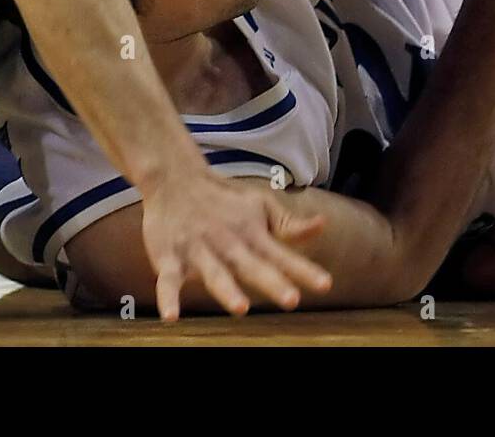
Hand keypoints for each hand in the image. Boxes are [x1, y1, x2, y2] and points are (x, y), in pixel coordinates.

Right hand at [141, 169, 332, 319]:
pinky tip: (171, 316)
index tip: (326, 285)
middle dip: (272, 282)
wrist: (177, 178)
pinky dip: (168, 297)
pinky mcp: (169, 256)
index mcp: (252, 235)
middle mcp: (229, 244)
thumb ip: (288, 225)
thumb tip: (322, 225)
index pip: (283, 255)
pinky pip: (168, 279)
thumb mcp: (260, 206)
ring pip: (214, 274)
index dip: (303, 270)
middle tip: (292, 300)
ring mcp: (199, 250)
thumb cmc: (225, 199)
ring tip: (240, 308)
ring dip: (227, 290)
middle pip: (252, 266)